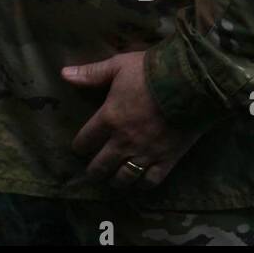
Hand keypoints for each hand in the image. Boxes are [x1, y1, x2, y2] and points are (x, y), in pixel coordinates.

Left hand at [63, 51, 206, 190]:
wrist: (189, 82)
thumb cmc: (150, 71)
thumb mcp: (117, 66)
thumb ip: (91, 74)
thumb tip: (64, 74)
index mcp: (109, 118)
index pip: (85, 140)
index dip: (79, 147)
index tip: (78, 149)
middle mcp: (123, 141)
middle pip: (102, 165)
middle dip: (94, 170)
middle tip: (93, 171)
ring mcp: (145, 153)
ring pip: (124, 178)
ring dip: (115, 181)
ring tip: (112, 181)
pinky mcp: (167, 159)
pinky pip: (151, 181)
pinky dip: (142, 186)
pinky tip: (139, 185)